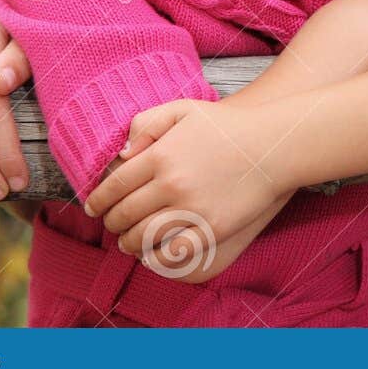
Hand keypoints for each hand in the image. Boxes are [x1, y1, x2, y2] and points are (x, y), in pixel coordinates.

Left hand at [83, 99, 292, 280]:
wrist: (275, 145)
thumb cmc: (229, 127)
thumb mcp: (186, 109)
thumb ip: (148, 123)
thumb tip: (122, 154)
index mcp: (160, 156)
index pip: (112, 187)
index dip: (97, 201)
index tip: (93, 208)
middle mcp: (171, 184)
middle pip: (123, 215)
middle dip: (111, 223)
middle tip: (111, 225)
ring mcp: (192, 209)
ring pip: (142, 238)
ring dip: (128, 243)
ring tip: (127, 242)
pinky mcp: (212, 228)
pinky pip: (172, 253)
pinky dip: (155, 258)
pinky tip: (152, 255)